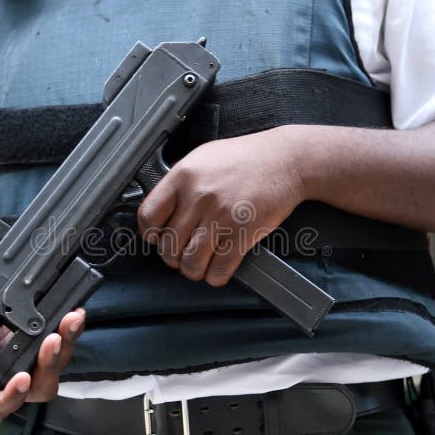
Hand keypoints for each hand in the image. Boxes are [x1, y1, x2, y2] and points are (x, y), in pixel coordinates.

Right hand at [0, 280, 85, 417]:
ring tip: (70, 319)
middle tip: (53, 340)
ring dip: (67, 343)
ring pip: (56, 363)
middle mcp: (10, 371)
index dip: (12, 397)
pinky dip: (71, 328)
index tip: (21, 378)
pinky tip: (75, 312)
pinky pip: (63, 340)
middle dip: (49, 365)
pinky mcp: (45, 339)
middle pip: (39, 386)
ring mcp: (31, 356)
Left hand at [137, 127, 304, 286]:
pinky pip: (219, 270)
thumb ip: (180, 182)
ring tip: (199, 265)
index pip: (148, 217)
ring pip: (190, 263)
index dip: (151, 234)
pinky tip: (218, 269)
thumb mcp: (203, 157)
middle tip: (182, 254)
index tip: (158, 238)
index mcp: (183, 176)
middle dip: (174, 257)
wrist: (286, 160)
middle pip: (168, 246)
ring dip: (193, 270)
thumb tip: (163, 208)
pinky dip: (216, 276)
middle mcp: (198, 197)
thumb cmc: (247, 158)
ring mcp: (220, 217)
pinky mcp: (243, 233)